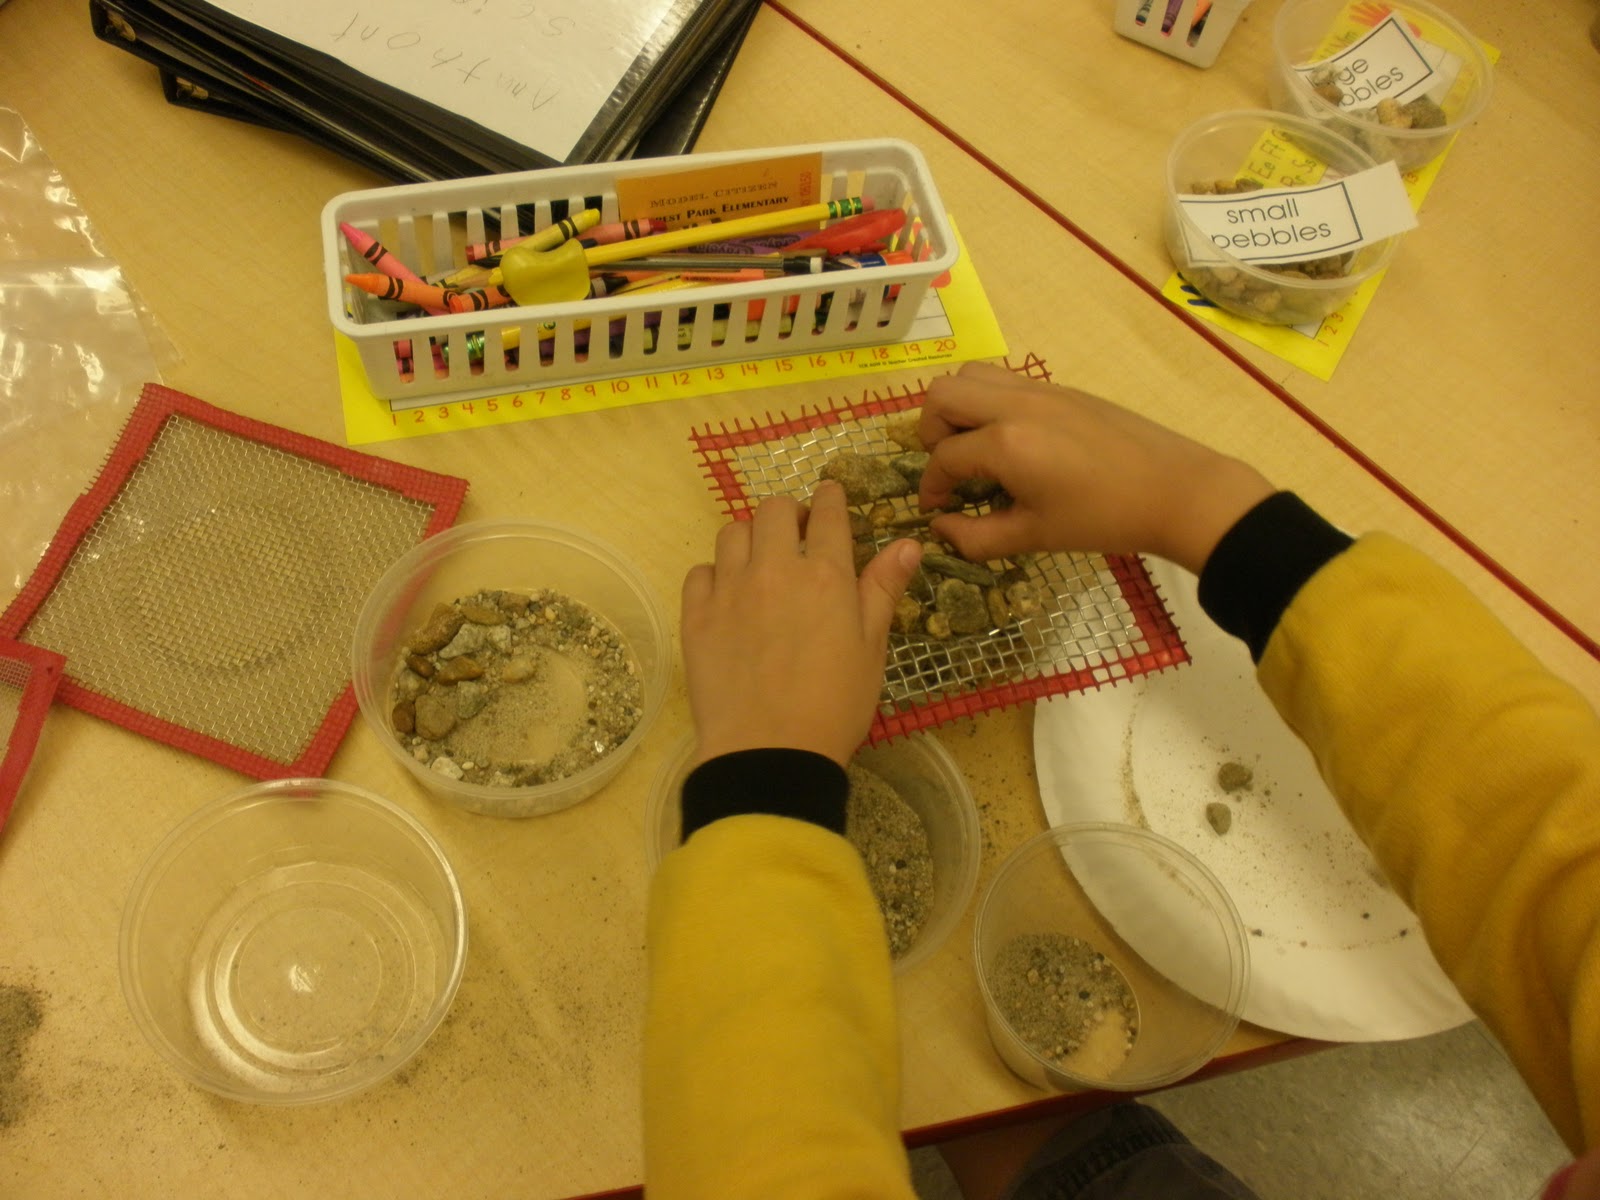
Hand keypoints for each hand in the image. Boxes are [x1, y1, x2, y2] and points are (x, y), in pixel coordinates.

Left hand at [680, 481, 922, 767]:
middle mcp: (774, 569)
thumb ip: (883, 590)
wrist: (768, 751)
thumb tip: (908, 544)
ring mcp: (729, 590)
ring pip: (731, 532)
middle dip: (787, 513)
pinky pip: (699, 572)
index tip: (829, 497)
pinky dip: (714, 574)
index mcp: (825, 575)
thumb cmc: (834, 706)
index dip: (830, 498)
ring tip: (758, 560)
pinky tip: (726, 595)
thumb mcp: (871, 648)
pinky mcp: (696, 615)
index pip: (828, 514)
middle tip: (795, 534)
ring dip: (749, 537)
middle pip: (773, 510)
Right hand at [917, 363, 1274, 574]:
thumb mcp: (1034, 536)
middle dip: (931, 432)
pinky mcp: (1062, 389)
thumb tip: (939, 528)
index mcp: (1005, 444)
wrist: (1175, 489)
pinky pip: (1005, 380)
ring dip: (958, 409)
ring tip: (975, 448)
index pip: (943, 457)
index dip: (931, 487)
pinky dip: (989, 403)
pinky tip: (1012, 442)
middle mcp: (1014, 405)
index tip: (936, 509)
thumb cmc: (1103, 519)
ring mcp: (1039, 389)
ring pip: (972, 376)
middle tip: (950, 467)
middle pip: (942, 395)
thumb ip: (976, 537)